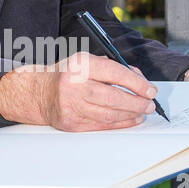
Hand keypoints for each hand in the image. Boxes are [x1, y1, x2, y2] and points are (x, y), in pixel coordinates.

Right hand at [0, 51, 159, 129]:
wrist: (38, 93)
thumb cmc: (67, 75)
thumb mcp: (86, 62)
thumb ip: (113, 68)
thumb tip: (140, 81)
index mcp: (79, 64)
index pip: (114, 73)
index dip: (136, 83)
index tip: (150, 90)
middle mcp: (73, 85)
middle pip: (112, 98)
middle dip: (136, 103)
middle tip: (150, 104)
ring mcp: (71, 106)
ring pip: (109, 114)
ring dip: (130, 115)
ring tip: (142, 111)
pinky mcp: (71, 123)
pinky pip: (101, 125)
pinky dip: (120, 123)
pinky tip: (130, 119)